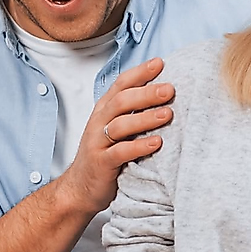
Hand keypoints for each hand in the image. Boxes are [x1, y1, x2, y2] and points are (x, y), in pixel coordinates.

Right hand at [58, 57, 174, 215]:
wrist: (80, 188)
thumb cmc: (105, 155)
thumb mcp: (117, 129)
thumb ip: (134, 112)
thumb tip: (166, 94)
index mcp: (105, 110)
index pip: (120, 84)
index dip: (139, 72)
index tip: (160, 63)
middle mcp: (99, 122)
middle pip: (121, 101)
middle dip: (146, 93)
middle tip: (170, 89)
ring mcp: (98, 142)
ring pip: (120, 125)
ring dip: (145, 118)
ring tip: (168, 114)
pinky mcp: (101, 163)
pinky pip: (120, 152)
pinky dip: (139, 147)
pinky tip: (157, 143)